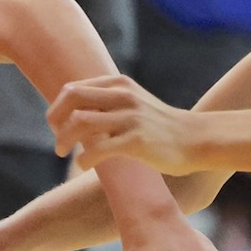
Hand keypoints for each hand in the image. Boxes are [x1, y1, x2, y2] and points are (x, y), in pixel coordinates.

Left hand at [48, 76, 205, 174]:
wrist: (195, 140)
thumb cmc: (160, 127)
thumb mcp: (134, 103)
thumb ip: (108, 102)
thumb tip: (74, 113)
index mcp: (119, 84)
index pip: (73, 89)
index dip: (58, 109)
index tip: (58, 127)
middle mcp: (123, 96)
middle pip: (71, 98)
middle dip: (55, 120)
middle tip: (57, 143)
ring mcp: (130, 117)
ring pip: (80, 122)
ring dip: (64, 140)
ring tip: (64, 154)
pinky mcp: (137, 141)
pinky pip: (98, 148)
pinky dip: (84, 159)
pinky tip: (84, 166)